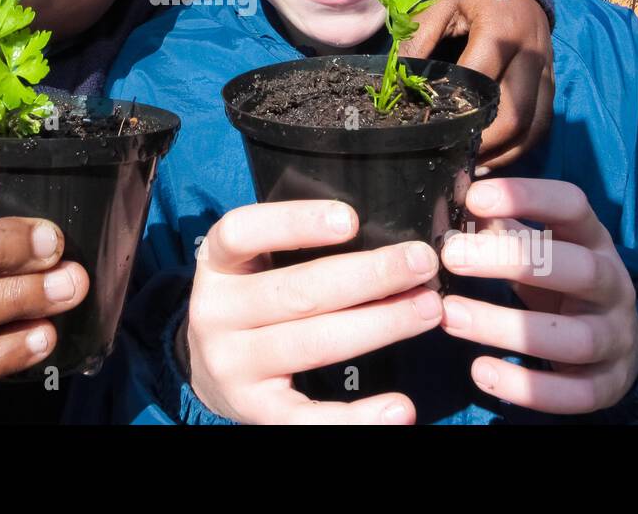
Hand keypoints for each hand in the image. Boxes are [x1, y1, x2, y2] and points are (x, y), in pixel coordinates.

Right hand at [183, 200, 443, 423]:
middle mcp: (216, 313)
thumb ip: (293, 246)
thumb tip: (378, 233)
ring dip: (381, 325)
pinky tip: (400, 406)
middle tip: (421, 263)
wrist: (209, 366)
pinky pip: (309, 417)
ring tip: (427, 310)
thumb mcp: (252, 264)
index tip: (350, 219)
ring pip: (315, 344)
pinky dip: (357, 416)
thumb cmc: (250, 299)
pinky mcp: (256, 410)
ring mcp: (233, 364)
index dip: (295, 223)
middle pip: (298, 292)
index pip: (242, 234)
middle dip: (370, 275)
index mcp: (217, 265)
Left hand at [402, 0, 553, 171]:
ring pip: (533, 128)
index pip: (478, 85)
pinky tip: (493, 157)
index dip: (454, 112)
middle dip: (484, 145)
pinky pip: (542, 124)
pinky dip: (520, 147)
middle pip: (514, 116)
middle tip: (453, 161)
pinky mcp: (552, 83)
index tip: (430, 132)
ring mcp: (546, 72)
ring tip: (472, 167)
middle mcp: (531, 55)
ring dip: (504, 154)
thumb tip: (396, 85)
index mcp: (501, 33)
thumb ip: (417, 42)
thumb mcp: (438, 6)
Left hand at [439, 178, 637, 413]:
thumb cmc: (559, 282)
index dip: (527, 197)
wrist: (616, 341)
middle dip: (513, 261)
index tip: (475, 196)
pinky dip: (527, 387)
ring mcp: (615, 337)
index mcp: (592, 240)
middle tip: (451, 256)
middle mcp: (612, 284)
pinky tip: (480, 371)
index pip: (572, 206)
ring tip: (450, 316)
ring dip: (505, 327)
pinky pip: (574, 393)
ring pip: (571, 337)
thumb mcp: (538, 248)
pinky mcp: (606, 384)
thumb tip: (451, 202)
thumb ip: (499, 228)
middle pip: (577, 268)